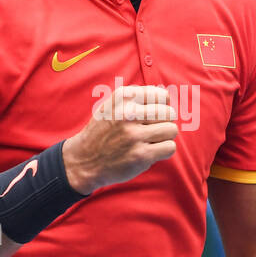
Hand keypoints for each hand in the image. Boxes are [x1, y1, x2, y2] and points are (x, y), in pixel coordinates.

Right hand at [62, 85, 178, 194]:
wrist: (84, 161)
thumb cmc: (103, 132)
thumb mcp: (111, 106)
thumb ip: (136, 98)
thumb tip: (166, 95)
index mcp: (122, 98)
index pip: (161, 95)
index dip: (161, 106)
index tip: (152, 116)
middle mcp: (128, 114)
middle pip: (169, 113)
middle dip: (164, 122)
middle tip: (152, 130)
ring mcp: (134, 135)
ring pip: (171, 130)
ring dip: (165, 137)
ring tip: (151, 141)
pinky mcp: (140, 155)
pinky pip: (169, 147)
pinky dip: (164, 151)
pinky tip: (151, 152)